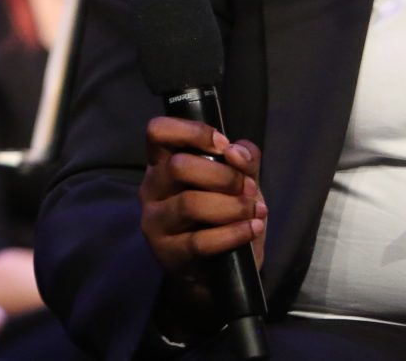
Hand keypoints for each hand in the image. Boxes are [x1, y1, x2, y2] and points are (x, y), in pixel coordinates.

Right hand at [139, 117, 264, 278]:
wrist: (215, 275)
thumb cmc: (224, 219)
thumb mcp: (239, 185)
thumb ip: (244, 162)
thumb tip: (237, 150)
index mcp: (163, 164)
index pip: (158, 132)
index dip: (192, 132)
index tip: (224, 145)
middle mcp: (151, 187)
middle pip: (178, 166)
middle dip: (224, 176)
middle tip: (249, 188)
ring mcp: (154, 220)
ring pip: (189, 203)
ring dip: (232, 206)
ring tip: (256, 213)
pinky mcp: (165, 252)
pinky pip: (199, 241)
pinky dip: (233, 233)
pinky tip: (252, 230)